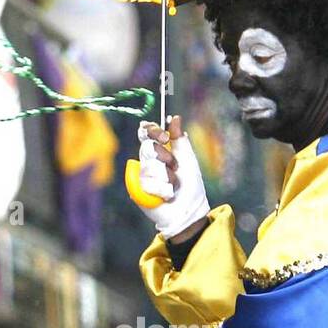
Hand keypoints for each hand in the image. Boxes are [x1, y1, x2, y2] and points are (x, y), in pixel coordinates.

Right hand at [133, 115, 209, 239]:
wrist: (189, 210)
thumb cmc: (190, 185)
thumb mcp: (188, 159)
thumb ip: (179, 139)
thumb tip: (174, 117)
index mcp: (159, 151)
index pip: (147, 133)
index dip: (152, 130)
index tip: (164, 136)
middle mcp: (147, 161)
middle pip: (146, 147)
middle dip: (164, 156)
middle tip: (174, 166)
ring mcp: (141, 175)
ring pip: (148, 165)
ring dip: (166, 175)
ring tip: (173, 185)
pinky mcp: (137, 189)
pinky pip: (146, 181)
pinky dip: (162, 188)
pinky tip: (167, 195)